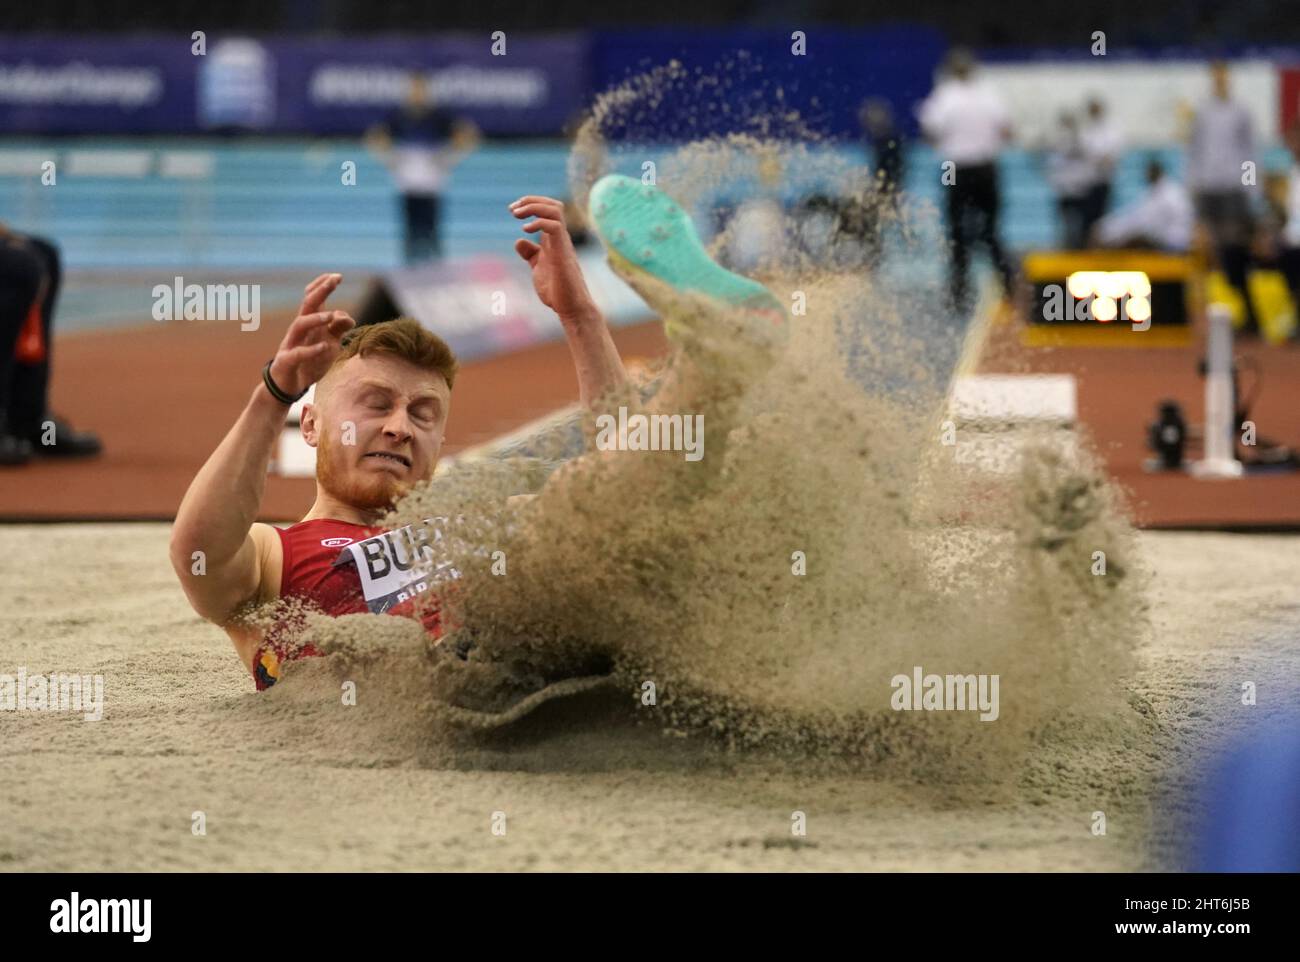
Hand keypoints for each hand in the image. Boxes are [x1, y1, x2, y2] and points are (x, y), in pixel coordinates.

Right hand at [268, 273, 355, 396]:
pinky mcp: (287, 362)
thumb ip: (338, 329)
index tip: (337, 276)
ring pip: (299, 325)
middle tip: (334, 280)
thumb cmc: (310, 362)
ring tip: (331, 316)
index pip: (313, 298)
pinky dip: (311, 349)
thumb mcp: (329, 344)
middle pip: (307, 305)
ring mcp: (291, 345)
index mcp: (308, 324)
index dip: (322, 286)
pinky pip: (297, 353)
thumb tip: (347, 315)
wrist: (289, 386)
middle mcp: (298, 330)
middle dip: (320, 291)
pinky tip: (325, 346)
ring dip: (315, 318)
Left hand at [510, 195, 598, 324]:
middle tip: (512, 209)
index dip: (531, 203)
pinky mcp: (562, 252)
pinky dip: (538, 222)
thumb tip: (520, 241)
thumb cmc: (557, 290)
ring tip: (517, 214)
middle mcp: (561, 238)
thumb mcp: (538, 268)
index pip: (549, 209)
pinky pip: (554, 226)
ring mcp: (562, 244)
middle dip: (531, 200)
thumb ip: (531, 254)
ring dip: (533, 207)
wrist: (571, 307)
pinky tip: (525, 231)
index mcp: (555, 240)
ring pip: (555, 210)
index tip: (513, 210)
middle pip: (553, 204)